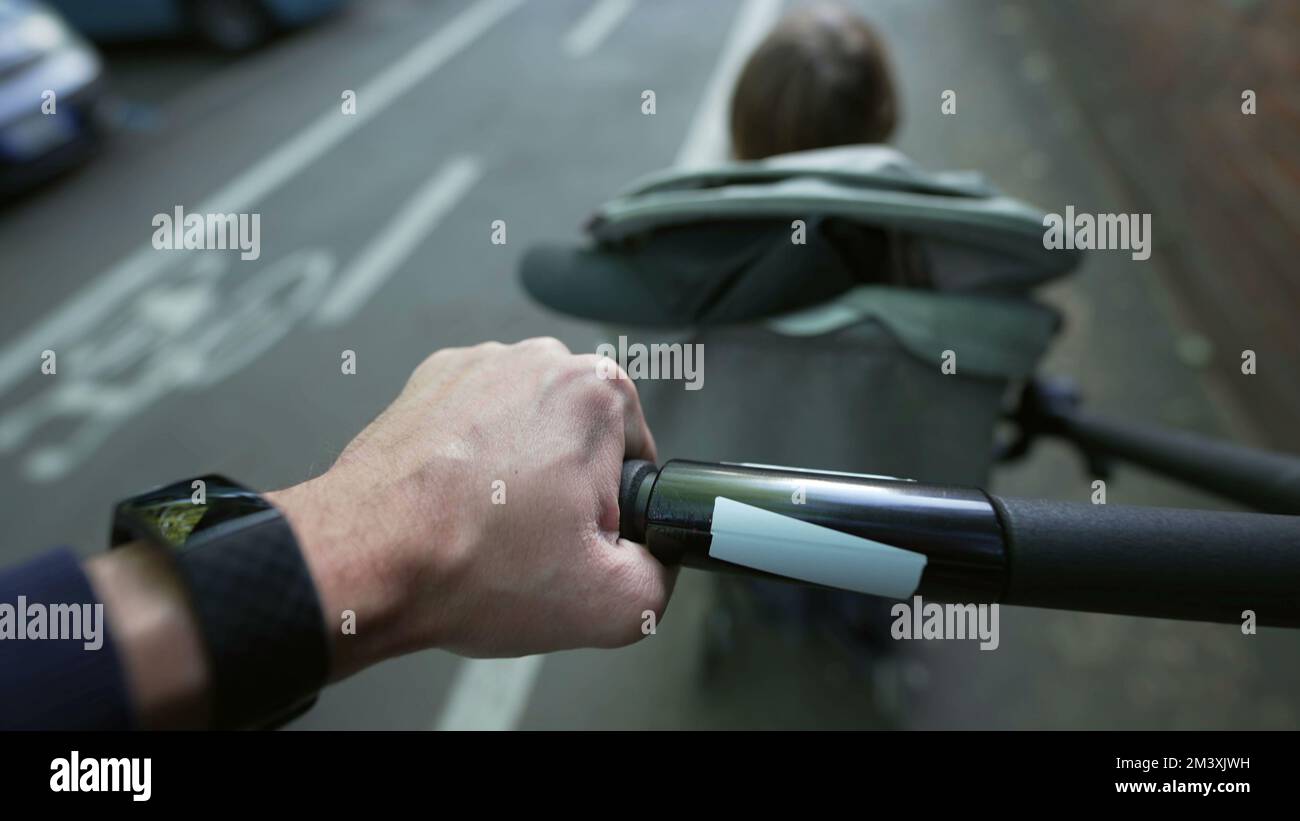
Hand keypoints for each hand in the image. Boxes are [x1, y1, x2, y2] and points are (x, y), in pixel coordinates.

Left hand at [269, 338, 674, 676]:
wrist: (363, 560)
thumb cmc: (468, 565)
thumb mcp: (614, 604)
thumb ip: (665, 577)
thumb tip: (659, 560)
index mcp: (597, 392)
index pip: (640, 460)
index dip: (615, 516)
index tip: (579, 542)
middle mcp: (538, 361)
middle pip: (583, 441)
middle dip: (567, 492)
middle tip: (531, 543)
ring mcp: (477, 367)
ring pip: (529, 432)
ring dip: (518, 476)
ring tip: (486, 528)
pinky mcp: (429, 383)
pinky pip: (476, 425)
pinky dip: (471, 463)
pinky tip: (454, 506)